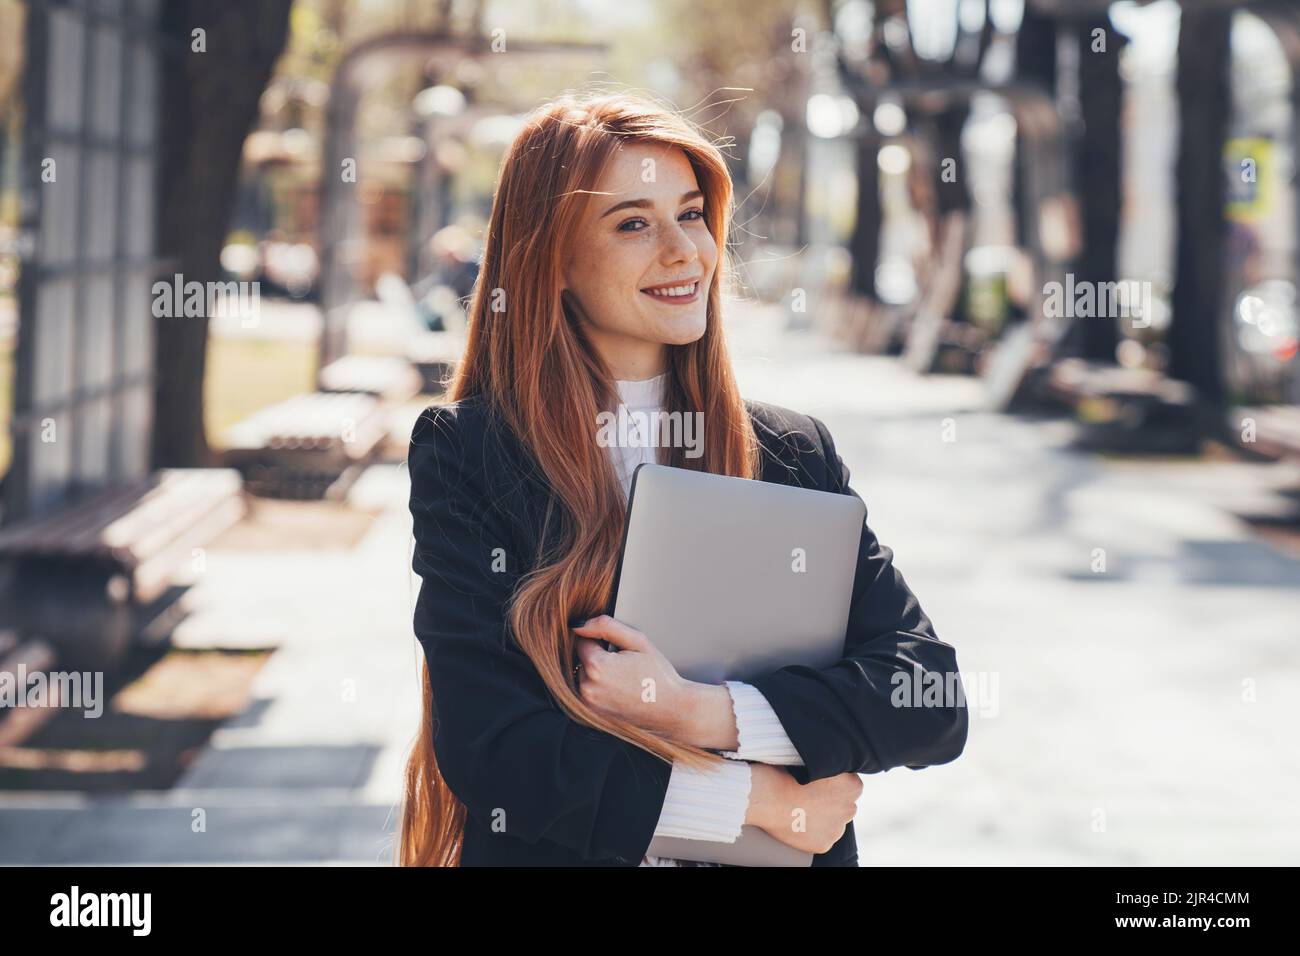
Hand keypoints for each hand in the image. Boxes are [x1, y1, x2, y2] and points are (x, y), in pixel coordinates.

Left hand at [571, 615, 692, 737]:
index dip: (601, 641)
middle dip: (598, 657)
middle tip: (624, 665)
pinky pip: (588, 691)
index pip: (582, 641)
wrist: (671, 709)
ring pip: (583, 675)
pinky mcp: (592, 714)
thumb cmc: (658, 675)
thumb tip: (578, 624)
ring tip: (623, 678)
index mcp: (597, 666)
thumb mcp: (638, 641)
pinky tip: (619, 690)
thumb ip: (605, 626)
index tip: (619, 650)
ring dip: (597, 672)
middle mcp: (588, 687)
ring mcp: (589, 703)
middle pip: (581, 659)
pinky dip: (599, 687)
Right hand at [746, 764, 861, 854]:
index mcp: (853, 785)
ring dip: (822, 818)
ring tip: (799, 809)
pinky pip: (821, 838)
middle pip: (843, 805)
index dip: (832, 782)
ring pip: (833, 823)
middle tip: (807, 795)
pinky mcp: (824, 844)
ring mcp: (837, 829)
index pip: (849, 784)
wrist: (766, 796)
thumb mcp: (812, 760)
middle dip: (830, 802)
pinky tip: (796, 823)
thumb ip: (828, 767)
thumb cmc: (785, 772)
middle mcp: (850, 809)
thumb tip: (828, 770)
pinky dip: (811, 833)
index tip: (816, 780)